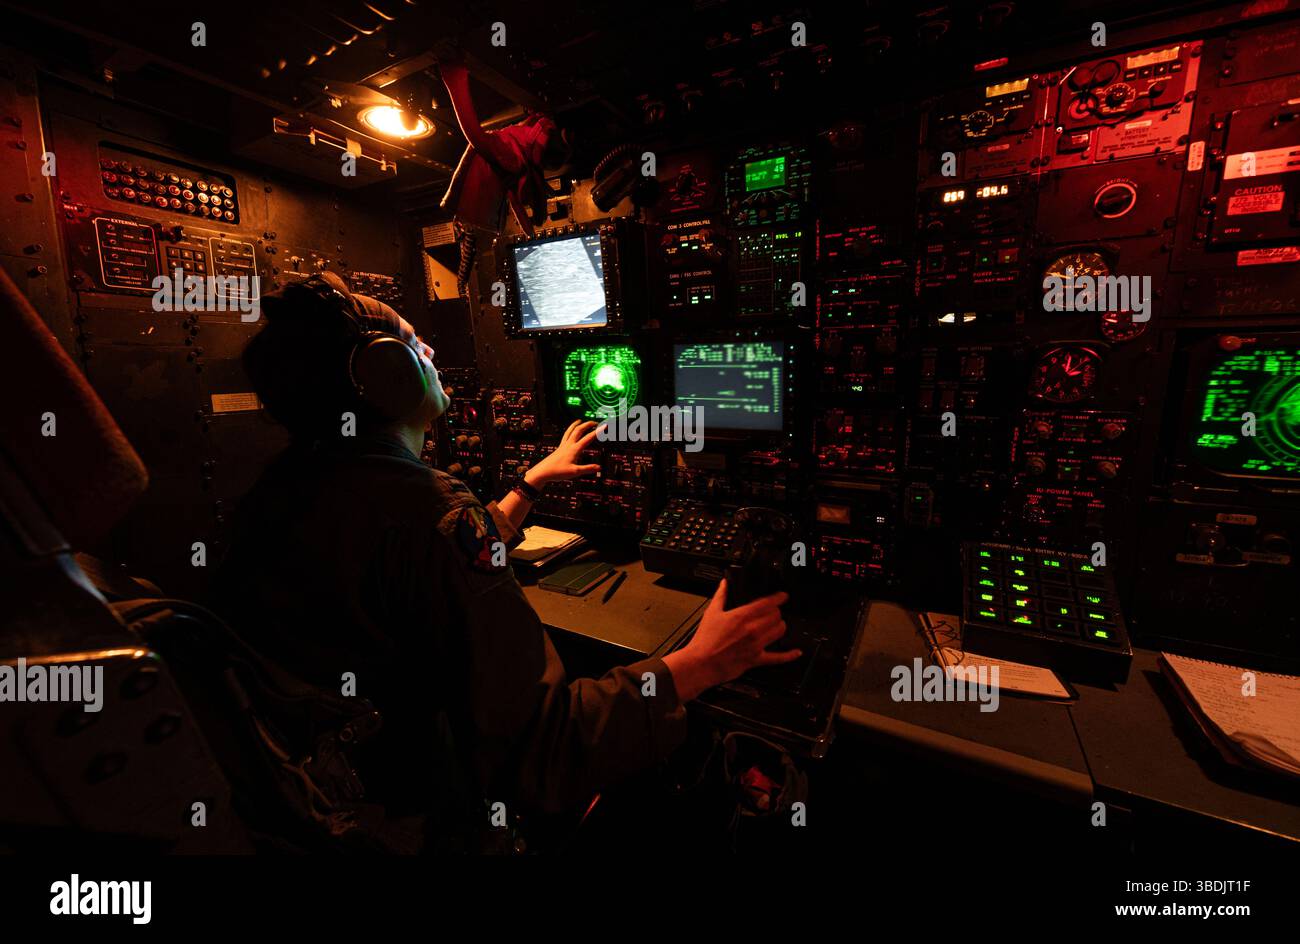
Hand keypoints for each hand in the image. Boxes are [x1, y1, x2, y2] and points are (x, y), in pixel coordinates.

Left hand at [524, 420, 603, 487]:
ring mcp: (563, 445)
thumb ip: (587, 469)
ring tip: (581, 421)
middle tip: (595, 422)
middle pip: (579, 430)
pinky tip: (570, 432)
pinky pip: (565, 435)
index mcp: (574, 449)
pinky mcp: (559, 448)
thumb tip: (599, 467)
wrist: (543, 472)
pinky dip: (569, 430)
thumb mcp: (575, 472)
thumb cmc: (557, 472)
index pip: (588, 438)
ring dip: (577, 425)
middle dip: (588, 425)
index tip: (604, 426)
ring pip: (570, 431)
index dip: (598, 431)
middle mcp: (568, 445)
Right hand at [662, 580, 797, 701]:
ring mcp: (756, 645)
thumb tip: (725, 584)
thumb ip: (721, 596)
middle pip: (776, 615)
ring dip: (780, 626)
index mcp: (741, 616)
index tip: (782, 596)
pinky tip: (796, 652)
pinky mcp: (756, 660)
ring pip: (779, 631)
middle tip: (773, 611)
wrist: (701, 663)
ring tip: (776, 624)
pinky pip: (778, 658)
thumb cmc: (705, 640)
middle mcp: (752, 630)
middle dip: (776, 611)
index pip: (767, 603)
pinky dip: (789, 655)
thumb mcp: (711, 613)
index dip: (778, 598)